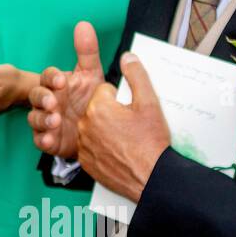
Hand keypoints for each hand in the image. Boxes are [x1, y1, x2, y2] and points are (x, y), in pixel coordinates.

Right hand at [26, 21, 104, 159]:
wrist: (97, 129)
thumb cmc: (90, 99)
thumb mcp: (91, 74)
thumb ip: (87, 51)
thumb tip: (84, 25)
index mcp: (56, 84)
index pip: (48, 76)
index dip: (52, 78)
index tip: (61, 80)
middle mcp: (48, 101)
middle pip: (36, 96)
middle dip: (42, 98)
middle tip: (53, 102)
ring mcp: (46, 120)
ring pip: (35, 117)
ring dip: (42, 119)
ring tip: (55, 121)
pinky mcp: (48, 139)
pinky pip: (39, 140)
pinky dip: (42, 139)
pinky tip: (50, 139)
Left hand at [77, 52, 170, 201]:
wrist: (151, 179)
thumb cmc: (151, 142)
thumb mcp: (149, 103)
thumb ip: (136, 76)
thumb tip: (128, 57)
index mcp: (98, 107)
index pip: (105, 91)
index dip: (121, 100)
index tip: (131, 111)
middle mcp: (85, 125)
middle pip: (97, 109)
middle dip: (112, 114)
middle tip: (130, 127)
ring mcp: (83, 144)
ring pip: (92, 127)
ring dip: (105, 131)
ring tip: (125, 141)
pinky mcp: (85, 162)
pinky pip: (91, 147)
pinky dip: (102, 148)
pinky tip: (118, 153)